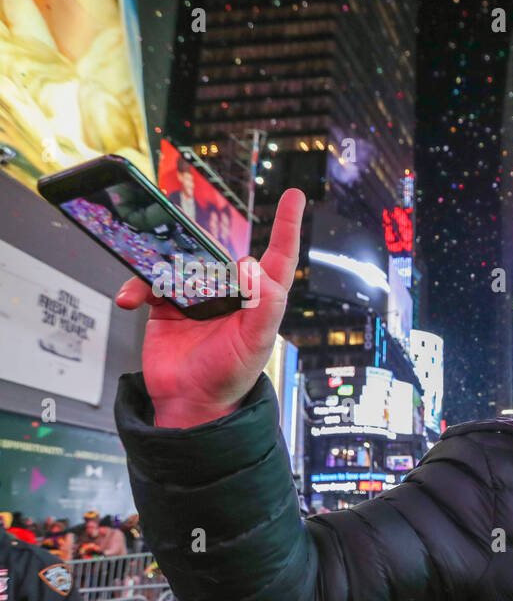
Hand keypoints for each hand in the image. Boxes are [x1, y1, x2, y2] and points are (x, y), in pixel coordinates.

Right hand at [114, 190, 305, 427]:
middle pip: (216, 253)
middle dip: (198, 249)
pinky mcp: (166, 306)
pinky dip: (136, 286)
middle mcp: (230, 293)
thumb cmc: (228, 377)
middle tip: (187, 269)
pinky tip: (129, 299)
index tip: (294, 196)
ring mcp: (197, 297)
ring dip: (160, 268)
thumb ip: (263, 308)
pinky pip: (148, 282)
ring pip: (179, 262)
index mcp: (259, 299)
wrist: (189, 404)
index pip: (278, 257)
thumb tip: (257, 269)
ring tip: (155, 291)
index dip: (287, 226)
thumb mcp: (254, 345)